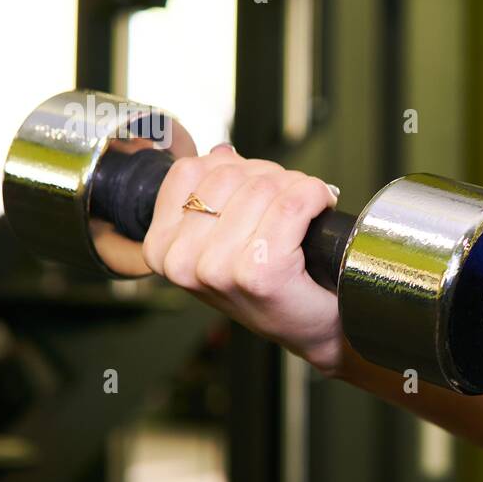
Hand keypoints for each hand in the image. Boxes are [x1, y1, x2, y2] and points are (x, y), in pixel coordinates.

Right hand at [141, 146, 347, 375]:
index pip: (191, 171)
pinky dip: (315, 196)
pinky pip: (293, 203)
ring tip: (304, 210)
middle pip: (230, 174)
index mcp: (161, 248)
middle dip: (269, 177)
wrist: (313, 329)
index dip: (234, 167)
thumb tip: (222, 153)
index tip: (256, 188)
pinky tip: (321, 207)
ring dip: (295, 187)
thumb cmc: (274, 289)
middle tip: (289, 201)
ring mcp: (219, 268)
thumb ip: (214, 196)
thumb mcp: (224, 242)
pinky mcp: (261, 270)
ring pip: (263, 185)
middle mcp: (183, 261)